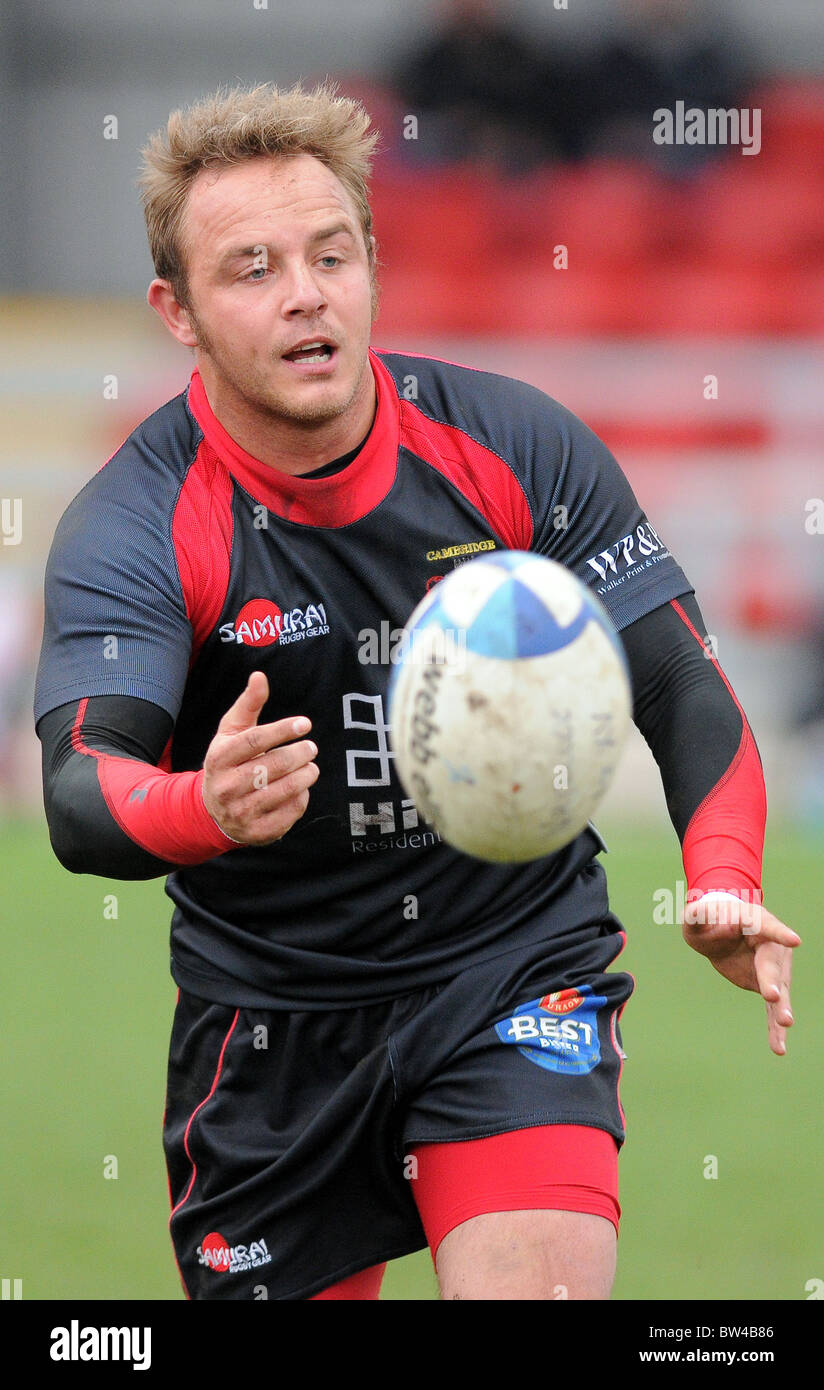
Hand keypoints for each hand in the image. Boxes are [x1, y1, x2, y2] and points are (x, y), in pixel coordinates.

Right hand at [202, 670, 318, 844]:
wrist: (212, 811)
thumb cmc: (228, 762)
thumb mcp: (231, 733)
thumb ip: (248, 704)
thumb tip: (259, 676)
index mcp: (219, 758)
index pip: (255, 741)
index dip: (283, 730)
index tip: (305, 724)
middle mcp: (226, 787)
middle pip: (273, 766)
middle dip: (299, 754)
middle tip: (311, 747)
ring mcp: (241, 812)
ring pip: (285, 790)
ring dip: (306, 775)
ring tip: (311, 767)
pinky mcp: (257, 832)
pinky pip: (290, 813)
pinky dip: (301, 799)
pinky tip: (301, 789)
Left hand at [681, 892, 800, 1055]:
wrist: (721, 928)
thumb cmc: (711, 918)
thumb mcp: (698, 915)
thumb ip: (697, 914)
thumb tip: (700, 914)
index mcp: (756, 922)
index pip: (769, 928)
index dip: (780, 934)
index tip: (794, 940)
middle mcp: (771, 946)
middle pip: (773, 965)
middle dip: (773, 981)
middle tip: (772, 996)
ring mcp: (772, 969)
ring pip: (779, 991)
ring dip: (780, 1009)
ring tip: (785, 1024)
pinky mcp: (766, 986)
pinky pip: (772, 1009)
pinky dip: (775, 1028)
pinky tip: (779, 1048)